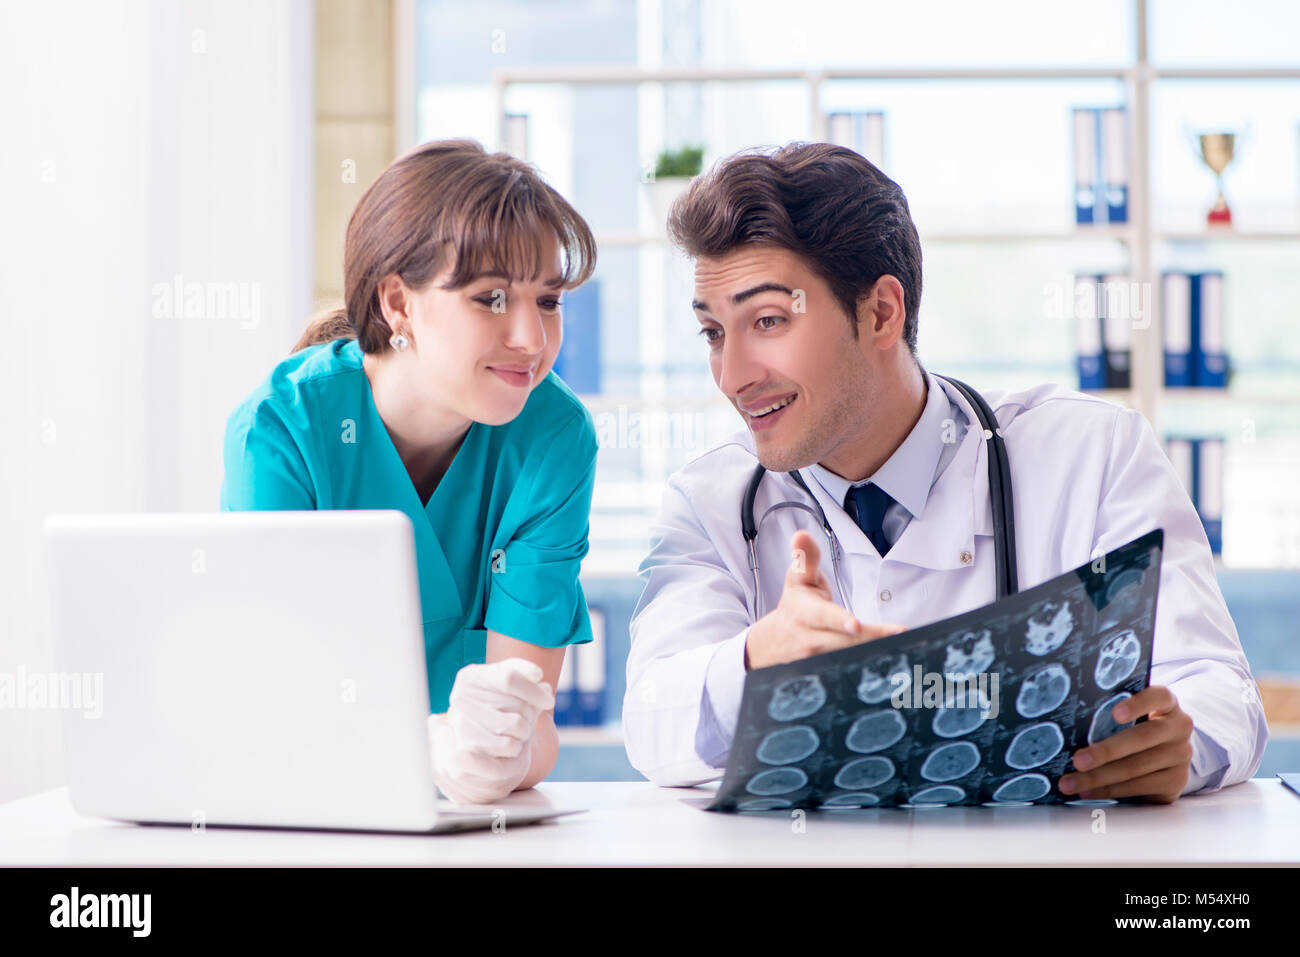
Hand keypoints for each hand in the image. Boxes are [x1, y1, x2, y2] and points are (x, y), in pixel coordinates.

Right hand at [428, 657, 554, 804]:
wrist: (475, 747)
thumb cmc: (496, 712)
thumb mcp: (509, 690)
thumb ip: (525, 678)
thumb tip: (539, 678)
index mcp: (470, 676)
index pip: (509, 678)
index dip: (533, 690)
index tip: (549, 701)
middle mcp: (460, 697)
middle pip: (518, 705)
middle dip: (530, 715)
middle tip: (525, 721)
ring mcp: (460, 722)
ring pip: (517, 725)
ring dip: (525, 732)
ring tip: (515, 734)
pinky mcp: (465, 748)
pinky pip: (510, 745)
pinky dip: (516, 748)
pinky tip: (507, 747)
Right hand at [745, 530, 904, 669]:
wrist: (773, 645)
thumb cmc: (796, 607)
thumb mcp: (797, 579)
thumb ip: (805, 557)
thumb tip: (801, 535)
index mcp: (803, 613)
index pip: (823, 617)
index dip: (839, 621)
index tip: (855, 625)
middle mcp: (810, 640)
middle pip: (844, 642)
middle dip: (872, 639)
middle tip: (898, 634)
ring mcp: (817, 662)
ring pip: (850, 659)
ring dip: (876, 653)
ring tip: (902, 645)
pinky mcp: (825, 675)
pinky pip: (850, 671)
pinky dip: (870, 667)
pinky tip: (891, 662)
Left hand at [1058, 685, 1193, 803]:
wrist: (1167, 753)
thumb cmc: (1136, 726)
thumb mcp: (1132, 713)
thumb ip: (1111, 711)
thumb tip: (1070, 720)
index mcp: (1167, 704)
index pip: (1158, 696)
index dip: (1138, 704)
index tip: (1115, 713)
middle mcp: (1178, 729)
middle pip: (1141, 738)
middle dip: (1105, 751)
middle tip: (1077, 760)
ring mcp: (1180, 757)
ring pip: (1135, 768)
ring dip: (1098, 778)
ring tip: (1070, 783)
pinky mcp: (1175, 782)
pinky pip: (1138, 788)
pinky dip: (1109, 790)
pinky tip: (1087, 792)